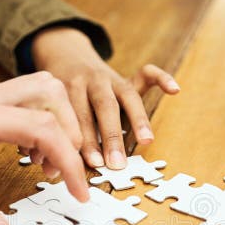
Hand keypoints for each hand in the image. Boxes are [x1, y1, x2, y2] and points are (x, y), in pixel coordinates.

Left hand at [31, 27, 179, 168]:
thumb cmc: (57, 97)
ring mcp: (111, 78)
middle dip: (110, 137)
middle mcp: (90, 81)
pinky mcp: (126, 77)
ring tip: (146, 141)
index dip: (85, 140)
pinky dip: (162, 79)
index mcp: (66, 89)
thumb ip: (58, 133)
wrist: (63, 56)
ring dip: (138, 119)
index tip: (92, 163)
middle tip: (117, 163)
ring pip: (126, 96)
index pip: (78, 116)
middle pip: (103, 107)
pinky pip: (146, 75)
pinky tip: (175, 90)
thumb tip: (58, 168)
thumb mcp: (49, 109)